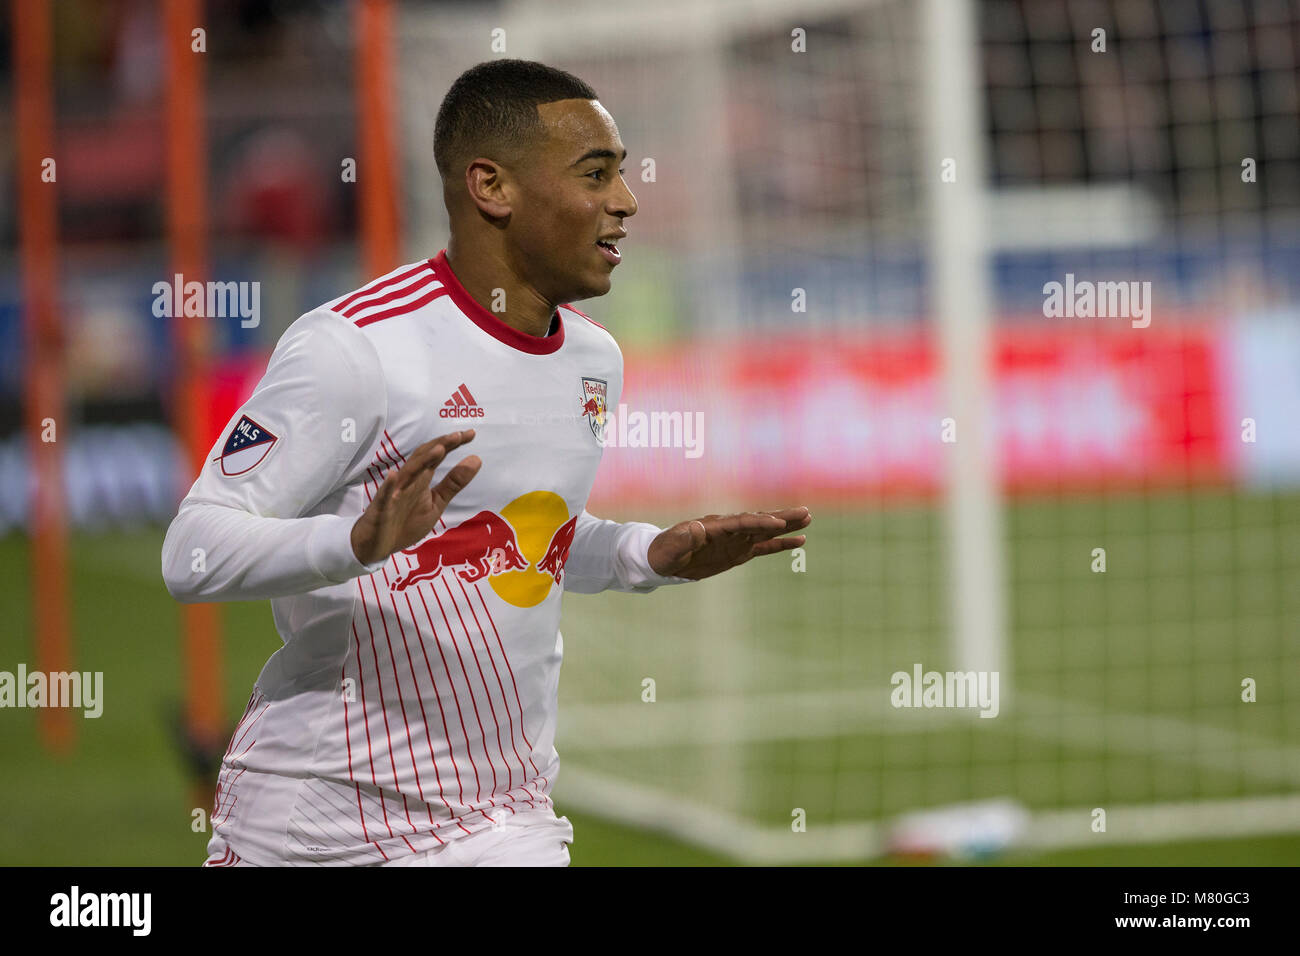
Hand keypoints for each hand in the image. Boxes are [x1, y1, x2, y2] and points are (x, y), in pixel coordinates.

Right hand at [350, 430, 481, 565]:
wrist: (379, 544)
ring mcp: (394, 493)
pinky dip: (389, 486)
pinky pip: (384, 496)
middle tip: (458, 435)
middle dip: (439, 445)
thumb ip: (453, 483)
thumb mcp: (436, 503)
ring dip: (422, 461)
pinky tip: (393, 476)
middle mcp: (408, 481)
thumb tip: (476, 459)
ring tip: (439, 449)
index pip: (437, 455)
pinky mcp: (381, 508)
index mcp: (421, 478)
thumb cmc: (406, 521)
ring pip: (408, 473)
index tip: (471, 433)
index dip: (452, 444)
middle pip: (423, 458)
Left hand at [647, 506, 811, 580]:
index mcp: (714, 526)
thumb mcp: (671, 546)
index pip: (742, 522)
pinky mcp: (739, 552)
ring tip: (808, 519)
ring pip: (766, 532)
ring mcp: (736, 540)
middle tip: (805, 512)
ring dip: (786, 526)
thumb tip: (696, 529)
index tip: (778, 524)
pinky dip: (781, 544)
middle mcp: (729, 529)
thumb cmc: (664, 551)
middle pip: (759, 521)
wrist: (663, 559)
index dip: (760, 523)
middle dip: (782, 517)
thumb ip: (684, 538)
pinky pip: (764, 547)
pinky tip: (799, 541)